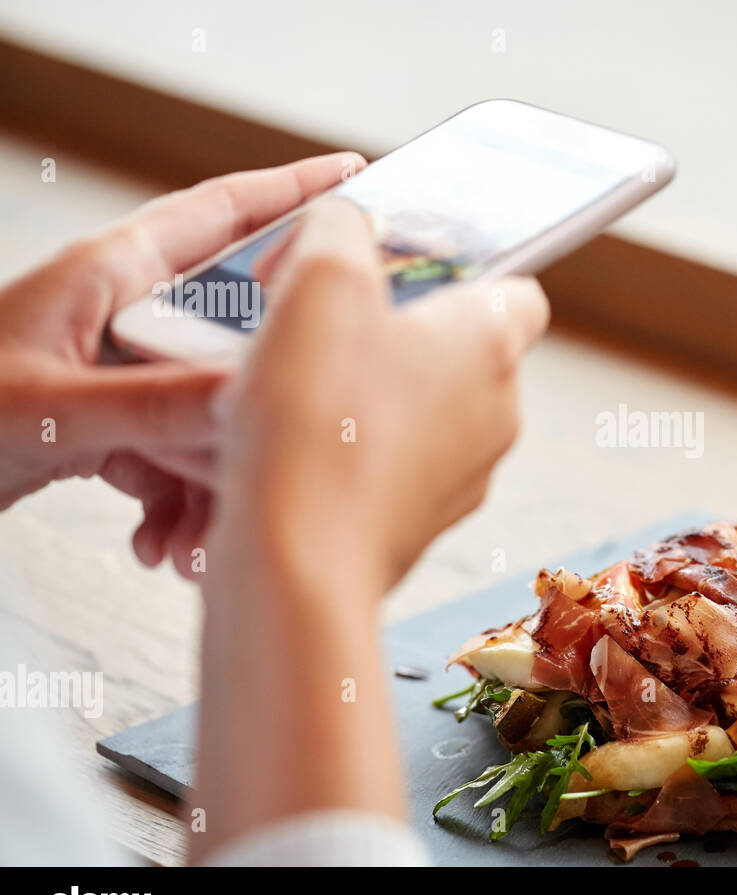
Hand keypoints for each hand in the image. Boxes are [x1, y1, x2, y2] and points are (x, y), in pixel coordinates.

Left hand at [0, 153, 364, 571]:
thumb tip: (253, 397)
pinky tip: (164, 545)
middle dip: (265, 401)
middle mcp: (123, 319)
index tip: (357, 181)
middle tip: (298, 430)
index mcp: (110, 277)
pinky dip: (180, 509)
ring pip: (214, 412)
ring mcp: (120, 376)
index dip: (294, 193)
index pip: (220, 214)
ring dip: (219, 481)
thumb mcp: (51, 407)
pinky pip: (177, 460)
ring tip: (204, 535)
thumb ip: (156, 404)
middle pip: (238, 335)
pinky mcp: (110, 429)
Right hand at [208, 198, 549, 594]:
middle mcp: (496, 413)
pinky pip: (390, 466)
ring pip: (419, 411)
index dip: (463, 269)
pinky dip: (351, 449)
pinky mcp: (420, 525)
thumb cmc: (318, 418)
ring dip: (365, 390)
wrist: (296, 562)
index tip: (404, 267)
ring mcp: (462, 477)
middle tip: (323, 319)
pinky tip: (291, 445)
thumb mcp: (319, 279)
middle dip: (391, 329)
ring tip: (293, 385)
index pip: (516, 289)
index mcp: (492, 345)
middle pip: (456, 349)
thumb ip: (340, 228)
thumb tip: (346, 223)